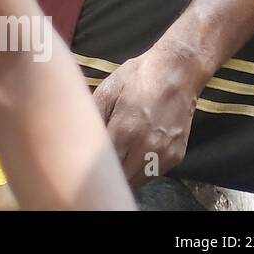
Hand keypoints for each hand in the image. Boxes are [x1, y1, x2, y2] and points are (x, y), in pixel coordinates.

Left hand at [91, 45, 203, 186]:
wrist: (176, 72)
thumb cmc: (136, 78)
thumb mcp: (106, 91)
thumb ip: (92, 117)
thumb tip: (76, 137)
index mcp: (124, 129)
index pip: (102, 163)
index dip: (91, 165)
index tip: (82, 161)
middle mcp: (146, 146)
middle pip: (121, 177)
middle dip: (108, 174)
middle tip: (96, 166)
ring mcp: (164, 153)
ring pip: (138, 180)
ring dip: (125, 177)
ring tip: (114, 164)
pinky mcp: (177, 156)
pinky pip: (154, 174)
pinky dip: (141, 171)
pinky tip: (132, 159)